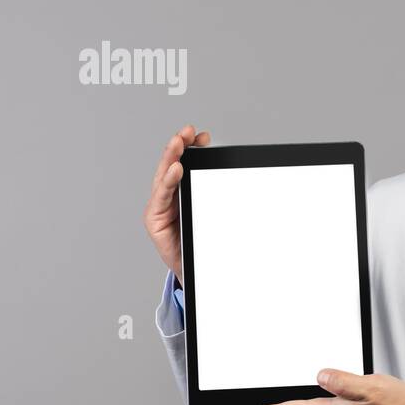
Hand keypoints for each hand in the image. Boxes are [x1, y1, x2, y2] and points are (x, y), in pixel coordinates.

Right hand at [143, 125, 211, 287]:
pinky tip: (175, 169)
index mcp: (185, 192)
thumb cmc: (204, 242)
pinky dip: (168, 182)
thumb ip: (221, 196)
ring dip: (171, 157)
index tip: (204, 137)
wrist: (196, 272)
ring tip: (178, 143)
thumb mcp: (216, 214)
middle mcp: (170, 196)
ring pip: (164, 177)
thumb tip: (250, 176)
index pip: (188, 165)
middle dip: (180, 146)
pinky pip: (161, 197)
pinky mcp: (154, 219)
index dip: (193, 150)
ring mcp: (160, 206)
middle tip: (188, 131)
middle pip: (173, 166)